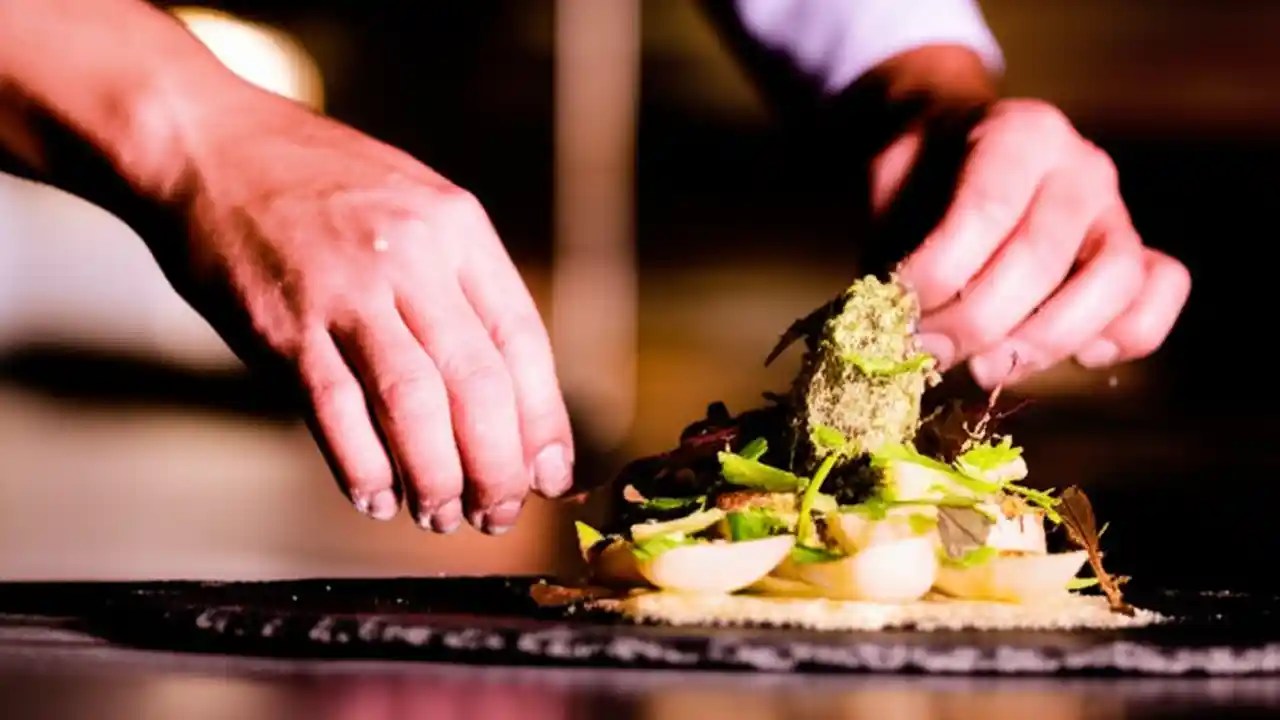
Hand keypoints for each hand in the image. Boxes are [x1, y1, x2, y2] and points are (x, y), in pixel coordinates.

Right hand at [171, 88, 572, 533]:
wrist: (206, 144)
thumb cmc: (319, 185)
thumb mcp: (414, 207)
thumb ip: (458, 284)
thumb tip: (505, 391)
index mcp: (457, 228)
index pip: (522, 339)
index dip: (543, 419)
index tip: (549, 474)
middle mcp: (411, 257)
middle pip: (479, 384)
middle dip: (498, 465)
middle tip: (497, 512)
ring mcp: (346, 290)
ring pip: (415, 406)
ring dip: (437, 477)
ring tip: (442, 516)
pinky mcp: (283, 324)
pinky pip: (335, 412)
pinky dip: (362, 466)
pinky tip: (376, 497)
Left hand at [877, 99, 1190, 387]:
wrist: (956, 149)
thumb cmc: (922, 176)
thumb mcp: (890, 185)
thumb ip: (891, 243)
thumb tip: (885, 321)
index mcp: (1020, 133)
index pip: (988, 209)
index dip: (940, 272)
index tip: (900, 309)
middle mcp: (1081, 168)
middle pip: (1042, 258)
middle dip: (975, 321)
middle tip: (927, 350)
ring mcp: (1118, 213)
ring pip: (1115, 283)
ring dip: (1044, 341)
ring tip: (984, 366)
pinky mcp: (1140, 256)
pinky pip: (1160, 295)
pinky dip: (1124, 335)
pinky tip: (1072, 356)